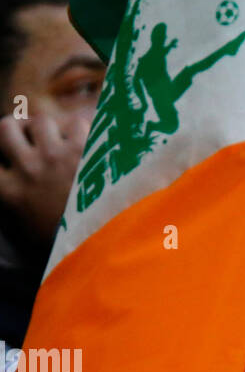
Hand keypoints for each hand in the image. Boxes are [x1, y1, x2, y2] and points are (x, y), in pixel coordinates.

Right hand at [0, 112, 88, 242]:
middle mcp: (27, 169)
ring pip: (40, 122)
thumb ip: (14, 208)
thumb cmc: (69, 248)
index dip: (0, 154)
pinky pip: (74, 124)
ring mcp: (55, 157)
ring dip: (50, 130)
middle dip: (18, 131)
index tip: (8, 157)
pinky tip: (88, 148)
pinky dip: (80, 134)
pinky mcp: (84, 149)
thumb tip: (11, 188)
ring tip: (62, 144)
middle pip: (6, 128)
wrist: (107, 249)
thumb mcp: (29, 234)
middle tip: (32, 140)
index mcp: (10, 192)